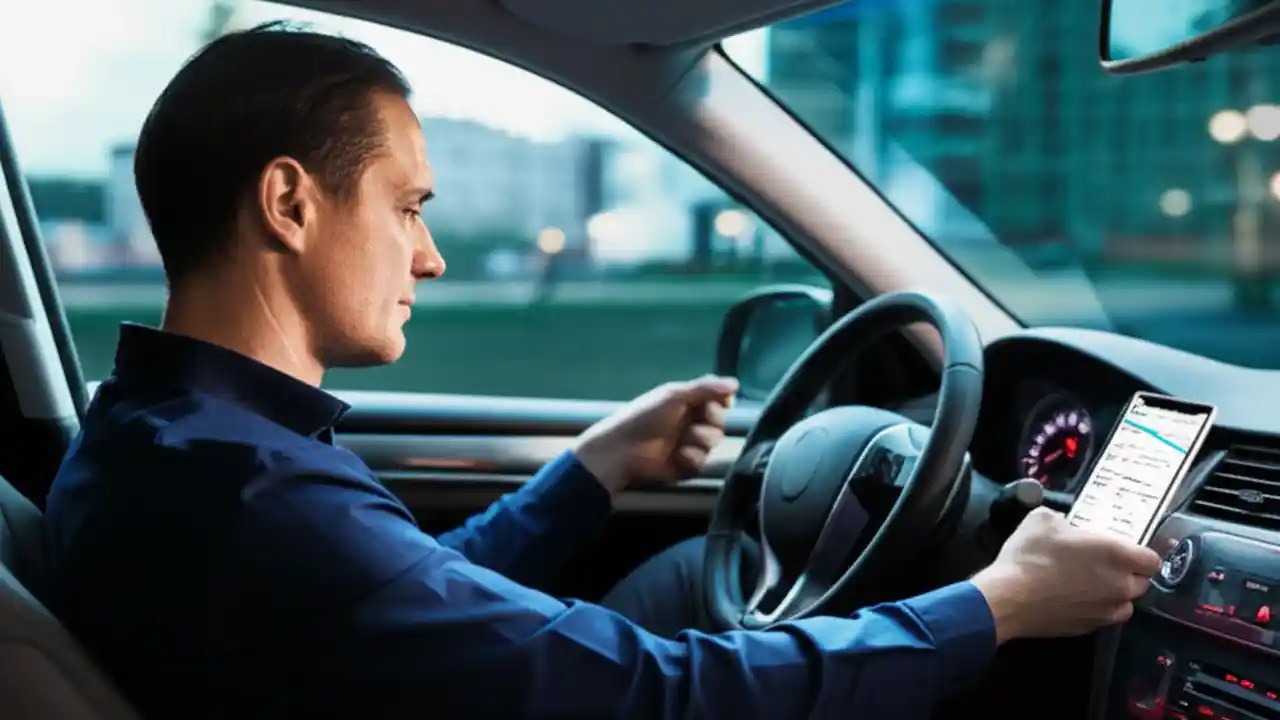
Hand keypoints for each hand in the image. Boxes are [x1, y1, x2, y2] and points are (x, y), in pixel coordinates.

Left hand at [573, 375, 738, 494]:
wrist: (623, 449)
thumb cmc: (645, 416)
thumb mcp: (674, 395)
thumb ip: (706, 387)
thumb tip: (736, 383)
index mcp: (687, 401)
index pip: (719, 400)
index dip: (722, 402)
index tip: (722, 402)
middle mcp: (691, 421)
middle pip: (720, 422)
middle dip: (710, 421)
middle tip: (695, 420)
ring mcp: (689, 444)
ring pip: (714, 441)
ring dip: (699, 439)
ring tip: (680, 440)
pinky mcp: (686, 466)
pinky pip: (703, 461)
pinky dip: (690, 457)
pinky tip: (675, 456)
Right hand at [970, 507, 1162, 643]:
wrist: (1008, 599)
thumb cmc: (1030, 555)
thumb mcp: (1042, 519)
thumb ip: (1065, 520)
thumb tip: (1066, 526)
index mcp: (1117, 556)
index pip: (1152, 559)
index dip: (1140, 553)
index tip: (1123, 549)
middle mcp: (1120, 587)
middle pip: (1142, 583)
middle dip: (1128, 574)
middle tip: (1103, 565)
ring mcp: (1106, 612)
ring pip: (1124, 604)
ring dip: (1114, 595)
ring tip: (1090, 586)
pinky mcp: (1088, 629)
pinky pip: (1101, 617)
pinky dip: (1093, 609)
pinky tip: (1071, 600)